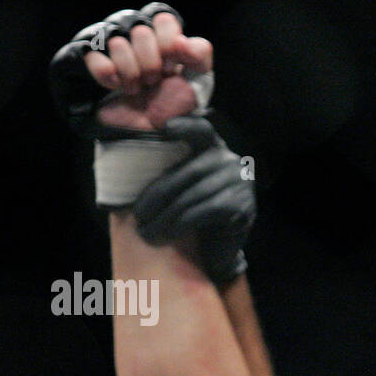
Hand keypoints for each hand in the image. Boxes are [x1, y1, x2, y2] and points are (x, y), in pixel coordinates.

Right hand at [50, 5, 227, 213]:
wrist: (146, 140)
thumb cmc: (171, 112)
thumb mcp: (197, 85)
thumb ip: (200, 55)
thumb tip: (182, 41)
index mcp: (162, 39)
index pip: (163, 18)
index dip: (169, 42)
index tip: (173, 67)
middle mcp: (135, 38)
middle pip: (141, 29)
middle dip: (152, 64)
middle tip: (152, 83)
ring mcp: (109, 48)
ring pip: (118, 40)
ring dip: (132, 73)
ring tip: (135, 89)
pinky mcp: (86, 60)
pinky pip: (93, 54)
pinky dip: (107, 74)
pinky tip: (114, 86)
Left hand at [133, 117, 255, 285]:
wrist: (220, 249)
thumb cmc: (194, 215)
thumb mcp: (182, 188)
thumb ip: (171, 172)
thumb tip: (132, 166)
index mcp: (214, 149)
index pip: (202, 130)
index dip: (187, 125)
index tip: (165, 127)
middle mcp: (231, 161)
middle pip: (188, 171)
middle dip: (158, 195)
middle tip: (138, 216)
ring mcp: (241, 183)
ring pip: (193, 195)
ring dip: (165, 216)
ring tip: (147, 232)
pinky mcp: (243, 206)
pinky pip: (204, 212)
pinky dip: (181, 224)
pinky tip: (168, 235)